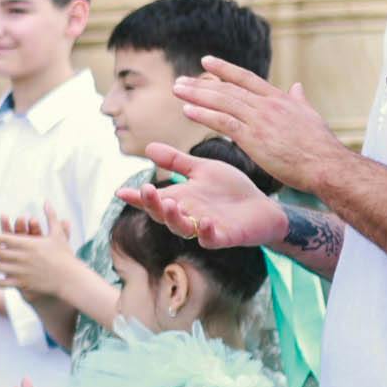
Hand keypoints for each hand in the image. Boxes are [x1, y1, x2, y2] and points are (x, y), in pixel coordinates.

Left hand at [0, 209, 76, 297]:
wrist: (71, 279)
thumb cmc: (65, 256)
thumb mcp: (58, 234)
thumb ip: (50, 217)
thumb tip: (46, 201)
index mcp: (28, 244)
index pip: (3, 238)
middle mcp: (21, 257)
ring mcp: (21, 271)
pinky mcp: (23, 284)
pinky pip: (4, 283)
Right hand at [122, 142, 290, 250]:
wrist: (264, 208)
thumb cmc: (232, 190)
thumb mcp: (202, 170)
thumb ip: (176, 162)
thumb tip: (147, 147)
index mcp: (181, 199)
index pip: (154, 200)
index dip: (137, 198)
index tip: (122, 191)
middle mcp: (188, 215)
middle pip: (162, 215)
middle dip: (152, 204)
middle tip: (146, 190)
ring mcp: (205, 228)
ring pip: (182, 228)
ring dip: (173, 218)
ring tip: (169, 203)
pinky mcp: (225, 237)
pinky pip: (212, 239)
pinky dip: (208, 233)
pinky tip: (206, 221)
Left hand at [170, 56, 344, 194]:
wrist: (326, 165)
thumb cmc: (320, 146)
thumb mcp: (310, 116)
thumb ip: (299, 100)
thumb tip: (297, 86)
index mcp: (280, 99)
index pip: (246, 78)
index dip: (224, 69)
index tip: (206, 61)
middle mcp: (267, 105)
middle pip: (228, 89)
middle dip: (201, 84)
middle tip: (180, 81)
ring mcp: (259, 120)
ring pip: (222, 102)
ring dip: (197, 95)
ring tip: (177, 90)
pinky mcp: (253, 138)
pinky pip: (222, 122)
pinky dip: (204, 114)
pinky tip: (187, 110)